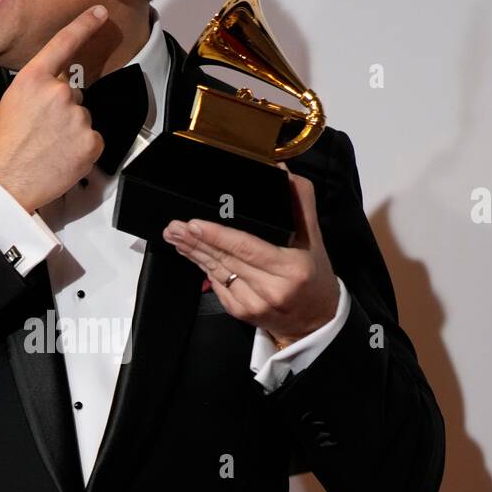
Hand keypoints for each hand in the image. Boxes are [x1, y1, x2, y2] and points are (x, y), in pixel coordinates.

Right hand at [0, 5, 109, 212]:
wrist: (4, 182)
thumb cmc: (2, 147)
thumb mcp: (11, 103)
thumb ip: (36, 89)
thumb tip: (53, 89)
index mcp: (34, 79)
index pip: (64, 43)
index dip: (84, 25)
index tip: (99, 12)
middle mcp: (59, 92)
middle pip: (74, 93)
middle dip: (63, 110)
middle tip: (41, 131)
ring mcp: (77, 117)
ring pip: (83, 118)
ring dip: (71, 131)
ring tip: (48, 147)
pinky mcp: (91, 141)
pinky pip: (93, 140)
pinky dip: (81, 149)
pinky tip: (60, 157)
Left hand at [162, 168, 339, 347]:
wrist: (316, 320)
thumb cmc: (314, 274)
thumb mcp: (314, 237)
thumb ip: (300, 202)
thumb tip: (280, 171)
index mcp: (291, 267)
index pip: (247, 248)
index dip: (218, 236)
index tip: (195, 224)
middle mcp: (272, 289)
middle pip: (226, 259)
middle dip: (196, 241)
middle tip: (174, 226)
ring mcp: (254, 304)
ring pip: (217, 272)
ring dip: (194, 253)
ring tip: (176, 236)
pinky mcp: (242, 313)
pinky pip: (217, 286)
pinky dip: (204, 268)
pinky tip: (192, 254)